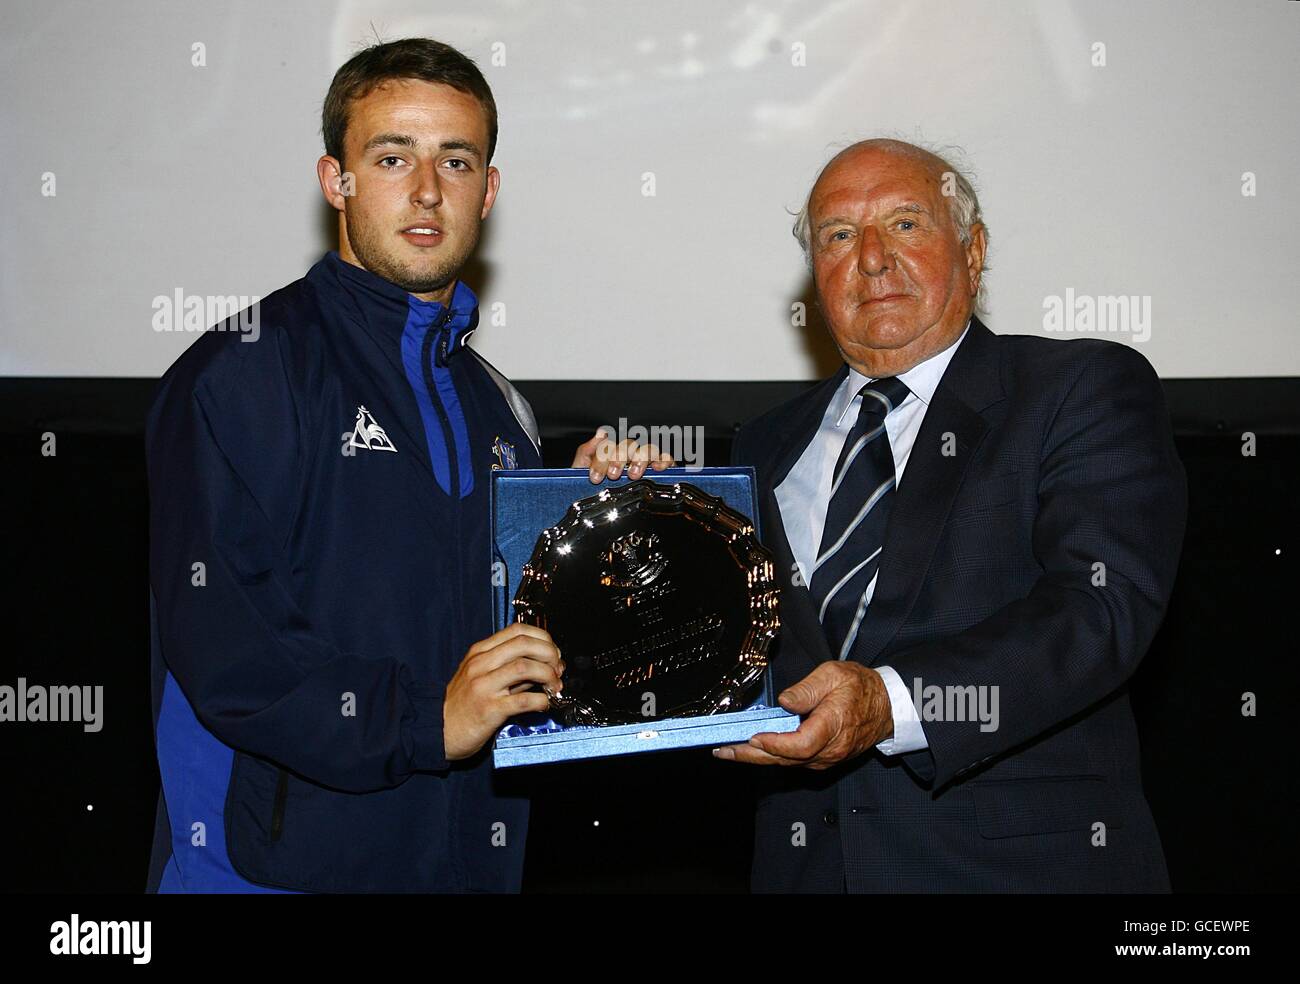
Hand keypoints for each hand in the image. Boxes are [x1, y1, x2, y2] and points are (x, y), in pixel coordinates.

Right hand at [443, 623, 562, 760]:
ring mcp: (483, 686)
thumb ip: (509, 667)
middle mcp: (481, 665)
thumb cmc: (462, 703)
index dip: (542, 638)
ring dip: (548, 675)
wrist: (439, 730)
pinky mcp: (489, 709)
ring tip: (554, 686)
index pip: (517, 631)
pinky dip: (541, 700)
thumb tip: (544, 664)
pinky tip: (545, 703)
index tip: (553, 652)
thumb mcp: (481, 676)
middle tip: (558, 668)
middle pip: (523, 644)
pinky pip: (523, 700)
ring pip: (524, 667)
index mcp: (480, 652)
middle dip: (549, 653)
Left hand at [571, 428, 673, 483]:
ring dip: (640, 459)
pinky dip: (663, 460)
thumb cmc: (593, 490)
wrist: (607, 516)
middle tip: (613, 475)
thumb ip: (586, 452)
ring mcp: (645, 460)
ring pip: (647, 449)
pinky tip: (657, 468)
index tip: (595, 477)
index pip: (609, 443)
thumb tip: (600, 433)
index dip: (602, 457)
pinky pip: (666, 458)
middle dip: (619, 458)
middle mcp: (628, 454)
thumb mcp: (582, 473)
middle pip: (628, 444)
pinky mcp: (661, 468)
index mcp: (609, 452)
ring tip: (633, 474)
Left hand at [712, 662, 892, 768]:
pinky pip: (795, 761)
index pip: (800, 744)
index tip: (753, 737)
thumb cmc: (861, 687)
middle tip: (723, 750)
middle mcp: (830, 749)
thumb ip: (808, 688)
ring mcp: (828, 757)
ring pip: (788, 763)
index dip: (774, 744)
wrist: (887, 706)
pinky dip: (773, 756)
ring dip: (758, 758)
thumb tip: (785, 702)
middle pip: (787, 759)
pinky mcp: (824, 759)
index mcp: (833, 725)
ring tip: (729, 750)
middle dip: (751, 756)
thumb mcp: (834, 674)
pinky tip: (754, 750)